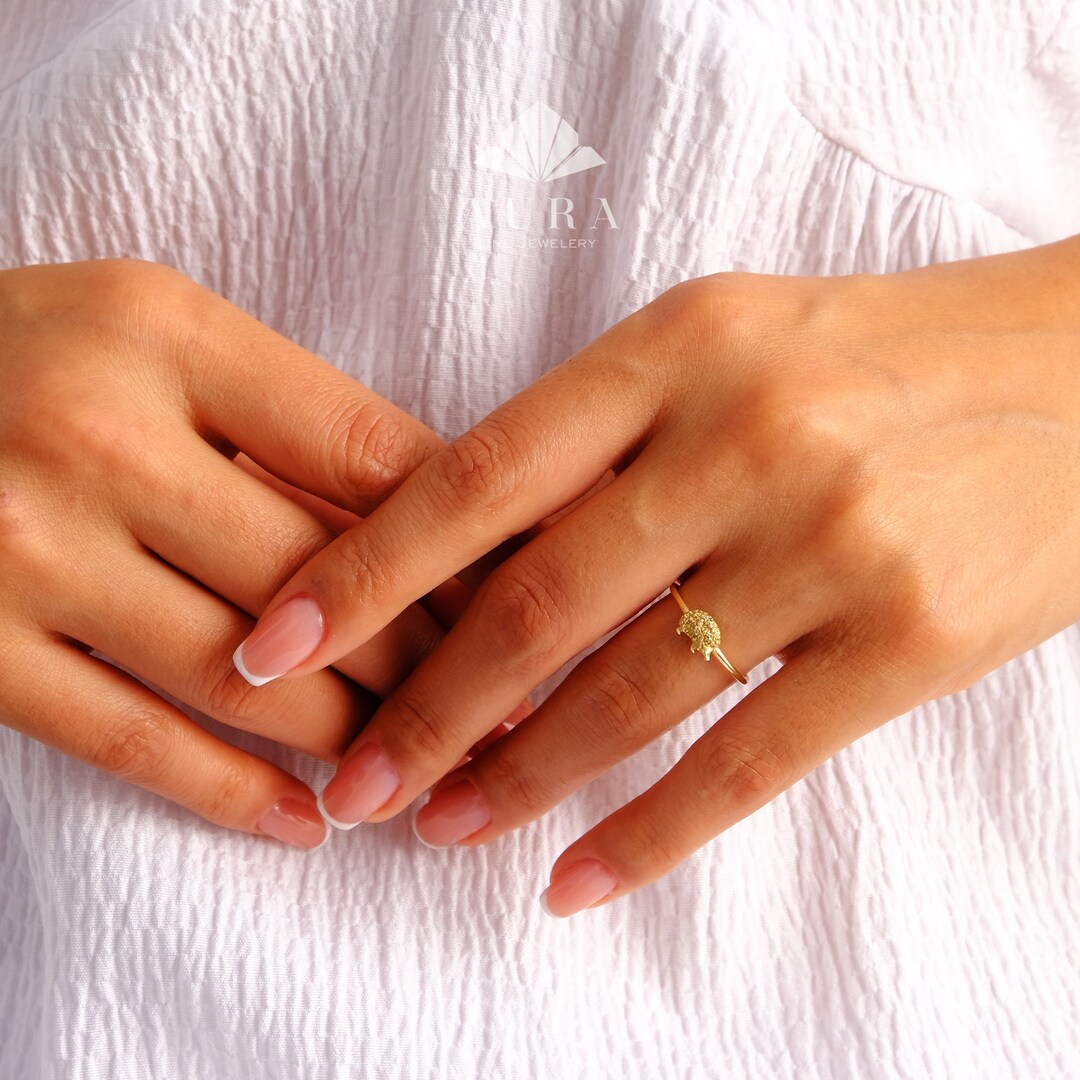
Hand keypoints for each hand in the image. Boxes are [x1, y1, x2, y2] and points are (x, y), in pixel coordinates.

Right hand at [0, 257, 471, 847]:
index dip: (468, 538)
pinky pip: (132, 739)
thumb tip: (426, 516)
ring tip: (423, 763)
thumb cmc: (28, 358)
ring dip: (354, 735)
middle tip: (504, 704)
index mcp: (162, 331)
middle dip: (432, 655)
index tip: (527, 595)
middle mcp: (93, 433)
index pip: (371, 451)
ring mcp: (24, 549)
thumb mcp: (151, 334)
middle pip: (322, 575)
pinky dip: (234, 794)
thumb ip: (278, 415)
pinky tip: (307, 821)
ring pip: (244, 675)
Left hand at [237, 236, 1079, 906]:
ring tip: (441, 828)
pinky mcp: (908, 639)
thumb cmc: (873, 358)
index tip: (271, 644)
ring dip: (520, 777)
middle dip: (423, 708)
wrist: (1079, 378)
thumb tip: (461, 553)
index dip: (363, 572)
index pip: (478, 474)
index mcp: (675, 349)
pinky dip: (650, 836)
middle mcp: (743, 440)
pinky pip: (750, 762)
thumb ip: (596, 436)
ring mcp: (829, 542)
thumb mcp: (722, 344)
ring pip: (631, 694)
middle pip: (537, 601)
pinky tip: (574, 883)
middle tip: (349, 782)